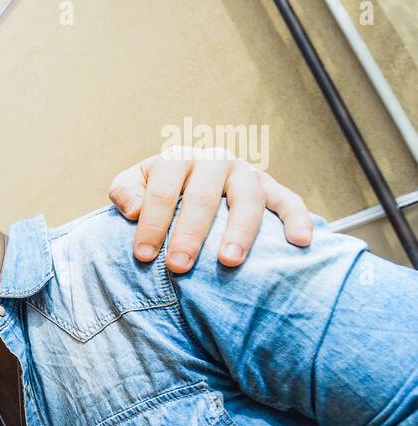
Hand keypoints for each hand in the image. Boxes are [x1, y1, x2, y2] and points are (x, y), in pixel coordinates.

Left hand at [109, 146, 313, 271]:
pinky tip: (300, 242)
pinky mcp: (271, 187)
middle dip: (189, 233)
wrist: (192, 180)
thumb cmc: (158, 190)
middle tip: (179, 266)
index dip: (152, 223)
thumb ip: (125, 191)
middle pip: (203, 196)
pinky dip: (297, 218)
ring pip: (247, 198)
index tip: (144, 256)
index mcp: (177, 159)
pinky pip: (289, 200)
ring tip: (228, 262)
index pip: (163, 190)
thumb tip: (134, 210)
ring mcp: (246, 173)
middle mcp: (214, 161)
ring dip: (239, 231)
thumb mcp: (133, 184)